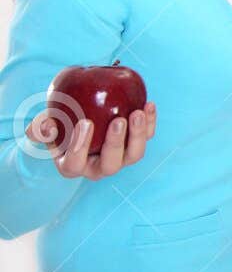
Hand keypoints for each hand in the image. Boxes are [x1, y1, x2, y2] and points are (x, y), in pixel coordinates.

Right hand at [26, 103, 156, 180]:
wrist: (80, 113)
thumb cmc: (60, 123)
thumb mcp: (46, 123)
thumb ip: (41, 127)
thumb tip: (46, 127)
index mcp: (72, 165)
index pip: (74, 164)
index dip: (79, 147)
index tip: (84, 123)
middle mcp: (98, 167)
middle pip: (110, 165)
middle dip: (115, 143)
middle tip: (118, 121)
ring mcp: (120, 158)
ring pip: (133, 155)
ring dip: (138, 135)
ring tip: (138, 113)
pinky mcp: (135, 145)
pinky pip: (147, 137)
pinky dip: (150, 122)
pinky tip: (148, 104)